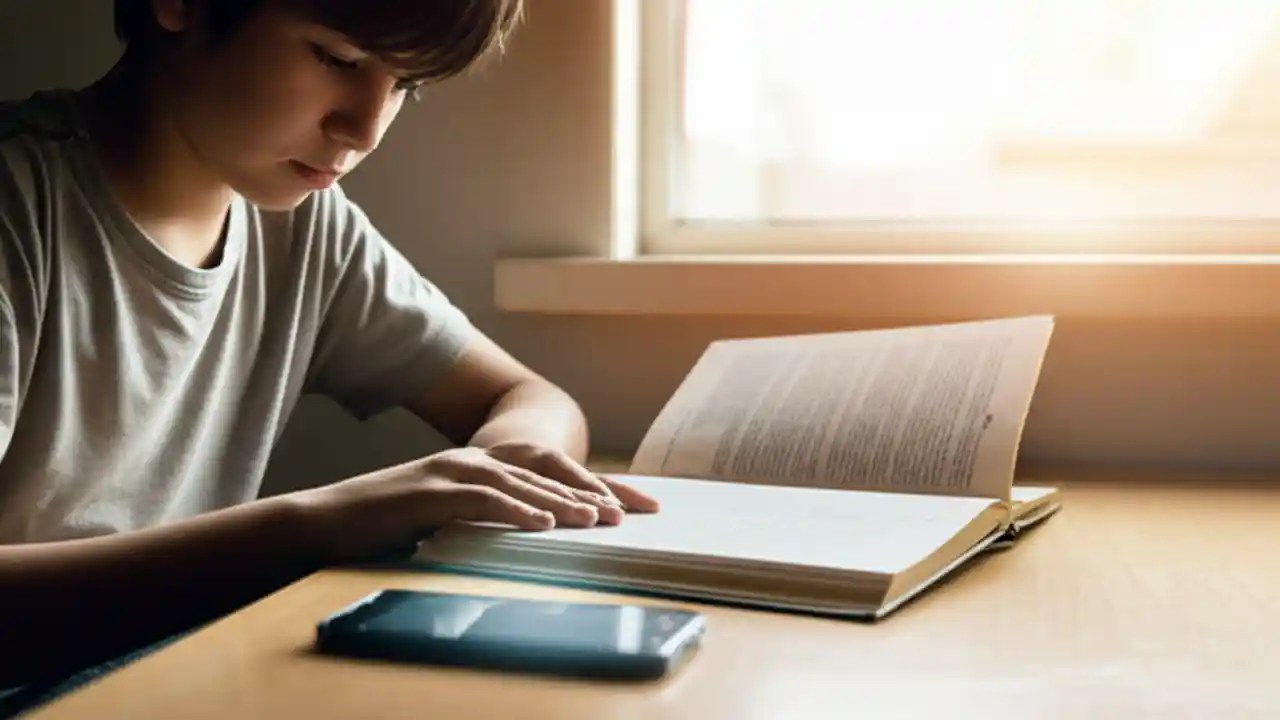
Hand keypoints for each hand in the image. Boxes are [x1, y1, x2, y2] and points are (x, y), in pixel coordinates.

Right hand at [298, 444, 658, 562]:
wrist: (326, 520)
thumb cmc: (385, 526)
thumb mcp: (445, 520)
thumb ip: (482, 521)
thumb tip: (529, 539)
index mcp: (475, 465)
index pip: (544, 473)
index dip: (589, 486)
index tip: (631, 505)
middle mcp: (468, 461)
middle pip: (541, 473)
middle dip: (590, 492)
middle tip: (631, 513)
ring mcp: (448, 472)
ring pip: (518, 482)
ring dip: (560, 500)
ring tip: (598, 520)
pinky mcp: (430, 493)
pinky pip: (482, 500)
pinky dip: (515, 510)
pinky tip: (542, 524)